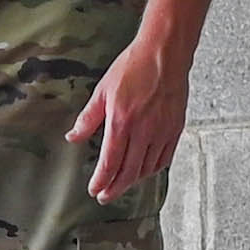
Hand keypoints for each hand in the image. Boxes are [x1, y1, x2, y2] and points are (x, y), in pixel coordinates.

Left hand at [67, 27, 192, 202]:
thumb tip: (73, 137)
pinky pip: (165, 158)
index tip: (95, 190)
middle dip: (115, 188)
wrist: (165, 54)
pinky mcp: (175, 129)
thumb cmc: (134, 67)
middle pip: (129, 172)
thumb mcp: (103, 91)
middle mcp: (144, 131)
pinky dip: (152, 168)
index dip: (101, 180)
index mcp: (122, 122)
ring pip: (147, 168)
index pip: (110, 162)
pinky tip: (144, 169)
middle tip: (106, 196)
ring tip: (122, 182)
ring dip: (133, 180)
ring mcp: (162, 131)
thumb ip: (88, 118)